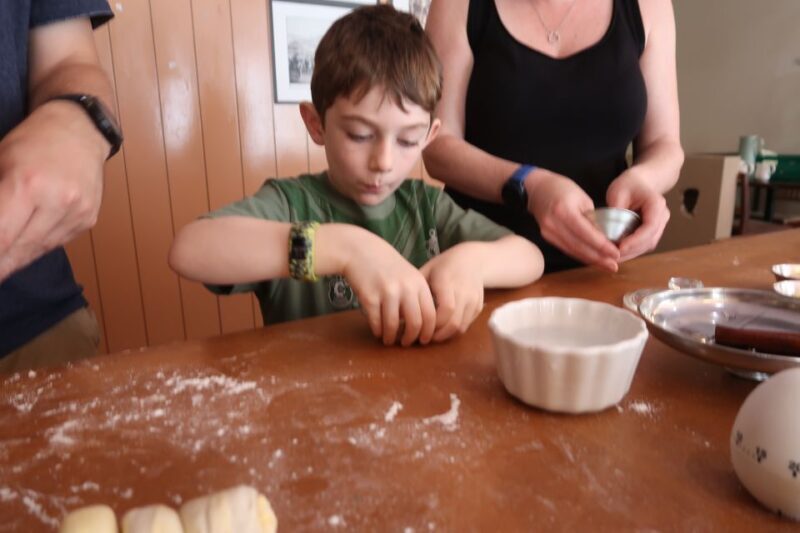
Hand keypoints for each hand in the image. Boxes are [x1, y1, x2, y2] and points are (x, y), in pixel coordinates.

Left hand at [0, 101, 107, 281]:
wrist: (79, 130)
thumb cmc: (32, 141)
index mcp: (28, 184)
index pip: (1, 235)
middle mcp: (58, 201)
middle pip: (19, 248)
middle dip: (0, 264)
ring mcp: (77, 212)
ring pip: (38, 250)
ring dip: (15, 260)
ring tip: (2, 267)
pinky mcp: (88, 219)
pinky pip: (56, 242)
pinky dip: (36, 248)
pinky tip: (23, 249)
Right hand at [341, 234, 436, 346]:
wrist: (360, 250)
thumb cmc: (386, 264)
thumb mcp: (408, 275)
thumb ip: (417, 295)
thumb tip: (423, 323)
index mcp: (419, 283)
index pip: (431, 314)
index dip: (428, 332)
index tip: (424, 339)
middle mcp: (406, 288)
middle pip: (415, 323)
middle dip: (411, 338)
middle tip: (406, 343)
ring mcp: (388, 292)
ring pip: (394, 325)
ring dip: (392, 337)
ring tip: (390, 340)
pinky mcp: (370, 297)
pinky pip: (377, 322)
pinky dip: (378, 331)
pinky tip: (378, 331)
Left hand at [419, 244, 484, 341]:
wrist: (472, 259)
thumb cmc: (444, 265)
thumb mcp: (427, 271)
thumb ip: (416, 289)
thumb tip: (398, 311)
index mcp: (447, 281)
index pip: (445, 310)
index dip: (433, 324)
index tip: (419, 329)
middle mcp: (463, 291)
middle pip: (454, 322)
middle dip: (438, 335)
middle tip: (424, 338)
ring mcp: (473, 300)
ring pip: (461, 327)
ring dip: (446, 335)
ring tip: (432, 336)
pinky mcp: (479, 307)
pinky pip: (467, 325)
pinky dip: (454, 331)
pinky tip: (443, 329)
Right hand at [526, 170, 619, 271]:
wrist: (538, 189)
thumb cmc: (563, 189)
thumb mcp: (583, 199)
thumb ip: (592, 219)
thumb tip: (605, 238)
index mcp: (564, 210)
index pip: (586, 233)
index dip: (601, 246)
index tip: (615, 253)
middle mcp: (553, 224)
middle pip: (578, 246)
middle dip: (598, 258)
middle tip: (614, 266)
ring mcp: (548, 232)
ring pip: (573, 251)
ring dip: (591, 260)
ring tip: (607, 266)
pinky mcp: (547, 237)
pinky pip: (567, 249)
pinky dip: (581, 255)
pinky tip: (593, 259)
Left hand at [607, 169, 669, 261]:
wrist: (641, 181)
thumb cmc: (629, 184)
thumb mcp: (618, 191)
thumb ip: (616, 210)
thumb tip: (609, 232)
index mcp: (656, 204)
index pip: (650, 227)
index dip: (635, 240)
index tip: (620, 248)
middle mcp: (662, 216)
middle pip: (650, 240)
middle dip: (631, 251)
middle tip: (612, 256)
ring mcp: (660, 224)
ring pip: (648, 245)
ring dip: (631, 253)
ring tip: (613, 257)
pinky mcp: (653, 231)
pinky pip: (644, 244)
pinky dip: (632, 250)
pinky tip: (618, 253)